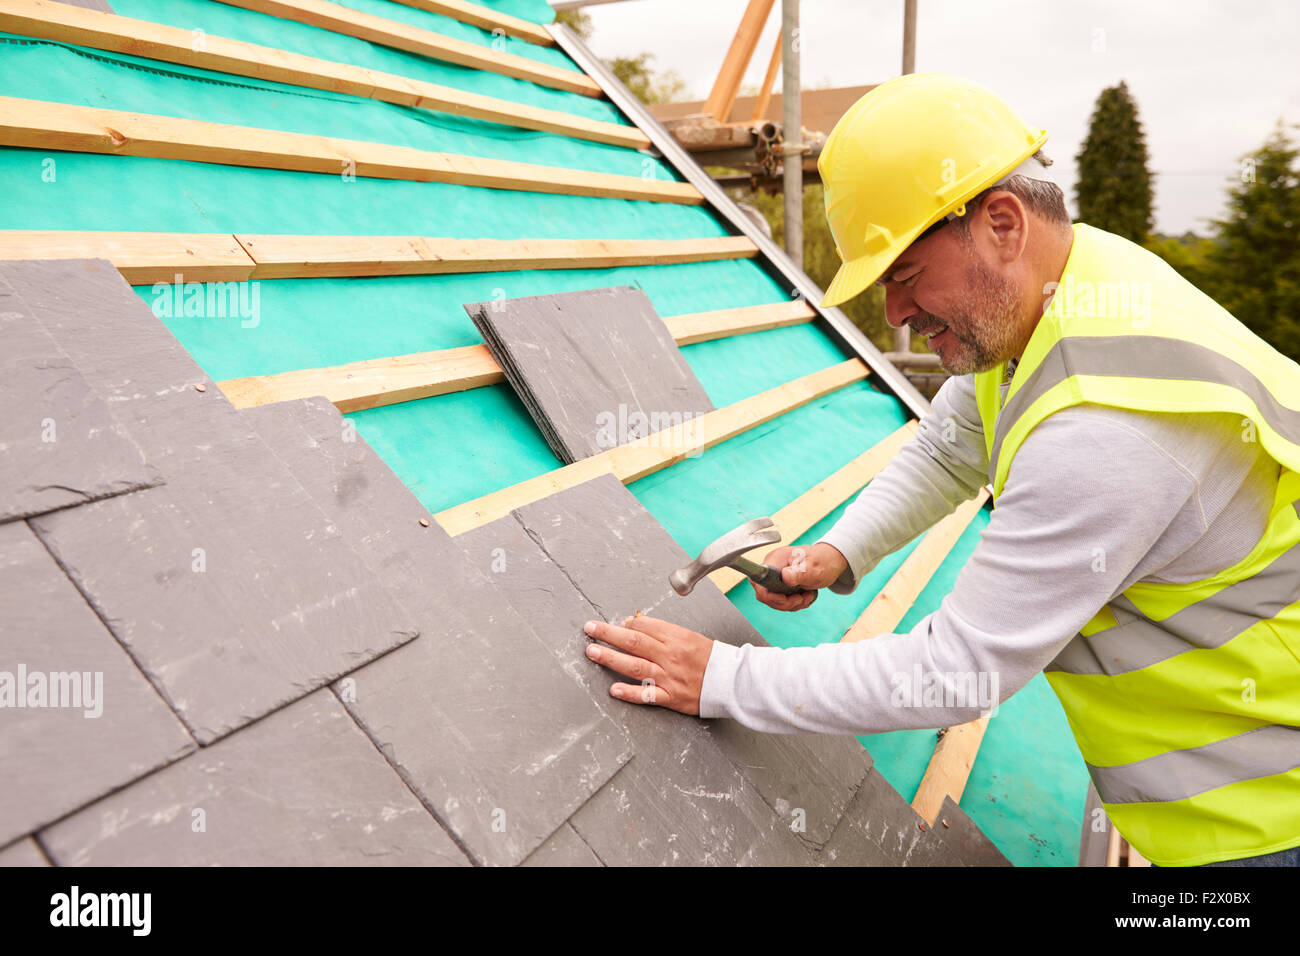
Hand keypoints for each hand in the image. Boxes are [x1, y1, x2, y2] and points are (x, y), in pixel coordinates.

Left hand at [583, 615, 713, 715]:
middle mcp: (670, 656)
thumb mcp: (689, 636)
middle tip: (590, 629)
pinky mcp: (671, 697)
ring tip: (593, 652)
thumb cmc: (710, 658)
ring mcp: (669, 677)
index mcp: (676, 638)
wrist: (731, 681)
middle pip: (634, 642)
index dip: (626, 624)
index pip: (645, 626)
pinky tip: (613, 689)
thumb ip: (662, 631)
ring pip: (635, 665)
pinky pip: (647, 695)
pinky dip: (629, 692)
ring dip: (611, 658)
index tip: (616, 624)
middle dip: (608, 634)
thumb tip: (634, 624)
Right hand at [751, 542, 848, 611]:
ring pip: (773, 601)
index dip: (769, 595)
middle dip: (784, 602)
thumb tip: (785, 576)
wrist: (828, 562)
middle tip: (801, 598)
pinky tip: (805, 597)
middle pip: (764, 594)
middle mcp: (771, 568)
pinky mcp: (779, 585)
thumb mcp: (814, 568)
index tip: (786, 597)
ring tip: (807, 596)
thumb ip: (800, 572)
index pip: (759, 581)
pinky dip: (794, 604)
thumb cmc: (822, 561)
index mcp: (775, 560)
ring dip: (791, 604)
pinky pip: (781, 602)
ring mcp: (774, 577)